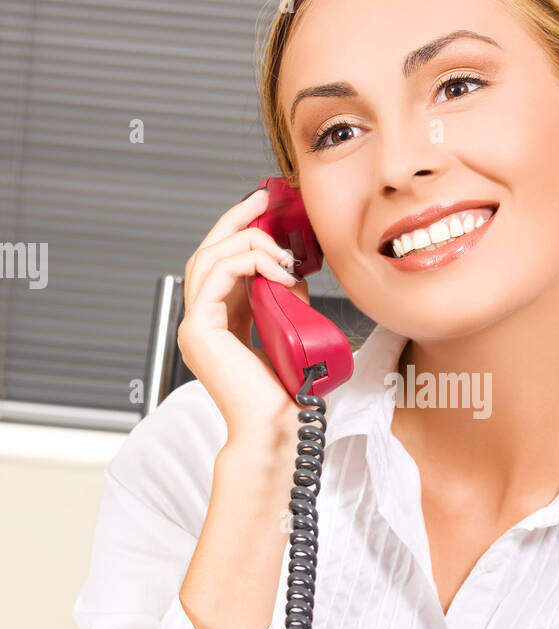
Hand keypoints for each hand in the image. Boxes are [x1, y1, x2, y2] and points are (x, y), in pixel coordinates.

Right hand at [176, 186, 309, 442]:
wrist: (280, 427)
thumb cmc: (288, 391)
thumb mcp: (289, 327)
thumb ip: (283, 298)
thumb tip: (292, 269)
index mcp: (219, 320)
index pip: (220, 262)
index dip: (239, 229)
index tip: (263, 204)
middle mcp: (202, 321)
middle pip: (208, 251)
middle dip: (238, 221)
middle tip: (266, 201)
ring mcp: (195, 325)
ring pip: (210, 257)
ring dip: (251, 244)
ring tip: (285, 256)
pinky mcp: (199, 329)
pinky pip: (216, 275)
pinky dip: (248, 262)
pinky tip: (278, 271)